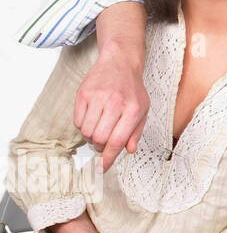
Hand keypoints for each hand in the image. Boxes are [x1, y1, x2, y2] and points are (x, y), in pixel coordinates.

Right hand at [74, 53, 148, 170]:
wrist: (120, 62)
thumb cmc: (132, 89)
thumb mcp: (143, 109)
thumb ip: (136, 131)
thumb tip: (129, 150)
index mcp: (134, 109)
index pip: (117, 141)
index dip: (108, 158)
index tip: (102, 169)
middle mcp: (115, 103)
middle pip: (99, 139)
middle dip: (100, 146)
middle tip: (103, 141)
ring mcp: (98, 97)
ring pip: (87, 132)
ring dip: (91, 136)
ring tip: (99, 126)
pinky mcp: (83, 93)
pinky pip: (77, 121)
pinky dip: (83, 125)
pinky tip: (92, 116)